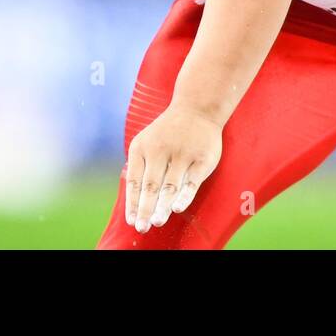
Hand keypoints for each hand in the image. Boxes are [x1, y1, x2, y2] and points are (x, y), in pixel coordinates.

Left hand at [125, 102, 222, 233]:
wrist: (197, 108)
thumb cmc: (168, 132)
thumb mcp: (146, 142)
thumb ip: (139, 168)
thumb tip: (134, 204)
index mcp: (141, 147)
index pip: (134, 181)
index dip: (132, 203)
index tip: (132, 221)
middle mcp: (160, 149)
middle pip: (150, 185)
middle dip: (145, 209)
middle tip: (142, 227)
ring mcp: (183, 153)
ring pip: (170, 185)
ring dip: (162, 206)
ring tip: (157, 222)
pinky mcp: (203, 158)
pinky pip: (192, 181)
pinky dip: (185, 195)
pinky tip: (177, 208)